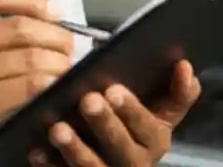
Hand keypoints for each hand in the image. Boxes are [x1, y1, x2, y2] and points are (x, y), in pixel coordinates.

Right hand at [0, 0, 75, 166]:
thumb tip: (41, 15)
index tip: (53, 10)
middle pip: (20, 27)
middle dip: (55, 34)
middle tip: (67, 45)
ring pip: (32, 57)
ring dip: (59, 61)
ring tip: (64, 66)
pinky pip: (31, 86)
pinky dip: (51, 83)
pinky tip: (55, 85)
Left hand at [29, 60, 201, 166]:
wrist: (114, 158)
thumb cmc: (134, 126)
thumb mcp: (159, 110)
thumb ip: (176, 92)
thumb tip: (185, 66)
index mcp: (154, 140)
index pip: (148, 127)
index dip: (133, 110)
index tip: (114, 90)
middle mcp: (135, 163)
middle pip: (122, 148)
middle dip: (105, 124)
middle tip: (87, 100)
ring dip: (76, 148)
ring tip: (58, 128)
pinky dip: (51, 164)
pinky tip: (37, 150)